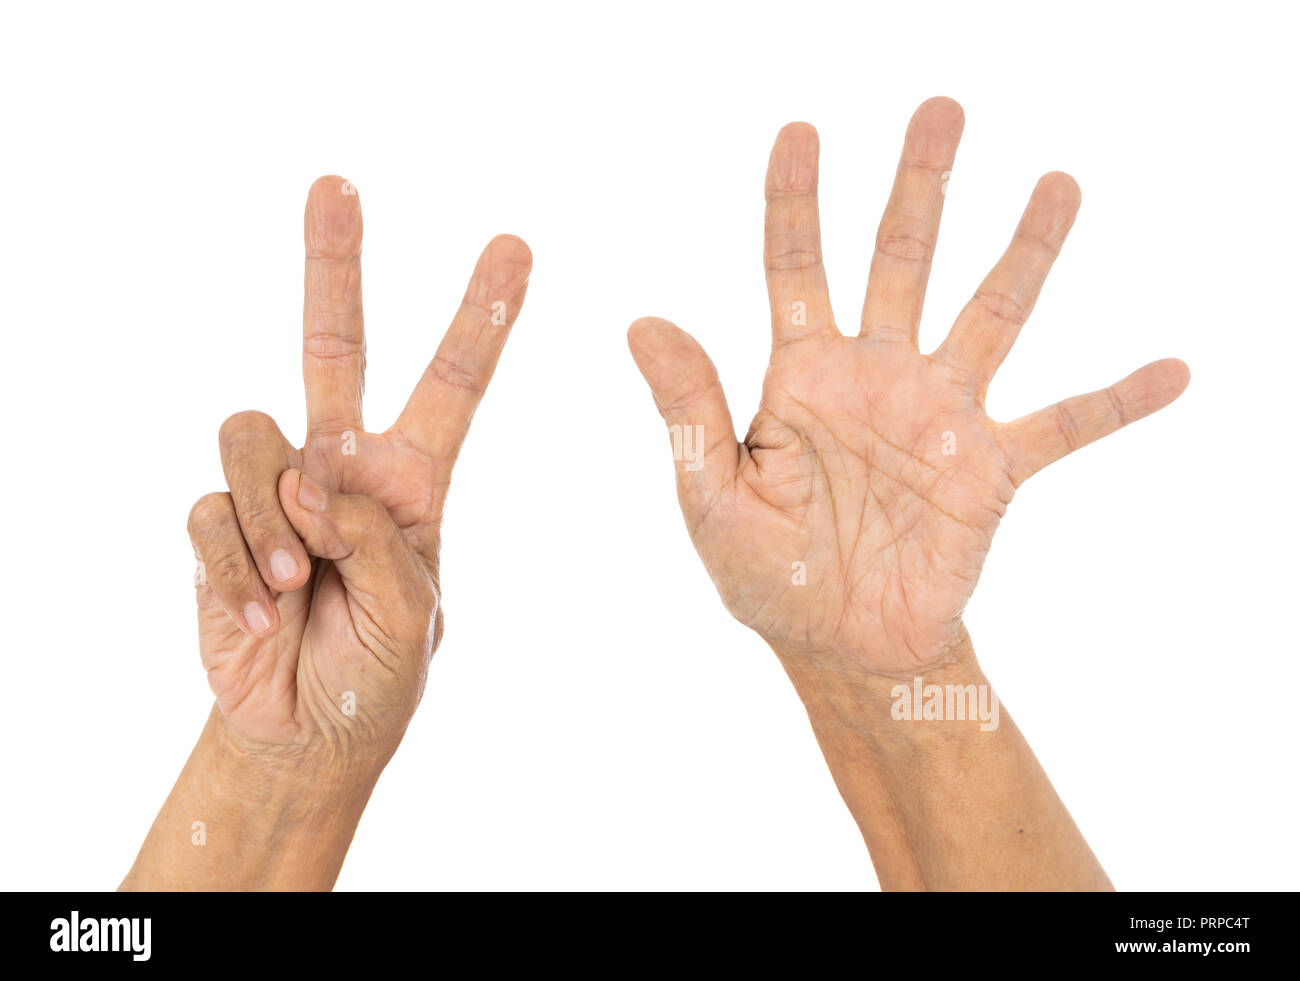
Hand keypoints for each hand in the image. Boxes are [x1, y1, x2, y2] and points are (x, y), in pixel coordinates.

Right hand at [187, 176, 530, 773]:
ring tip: (302, 583)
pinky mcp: (218, 523)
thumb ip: (379, 537)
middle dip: (335, 264)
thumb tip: (313, 473)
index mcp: (411, 481)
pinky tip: (261, 610)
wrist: (305, 734)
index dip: (482, 318)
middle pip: (334, 345)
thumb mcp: (414, 611)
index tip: (516, 248)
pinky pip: (211, 510)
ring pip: (256, 433)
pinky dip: (236, 567)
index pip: (452, 384)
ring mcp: (276, 489)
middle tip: (336, 184)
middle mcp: (342, 466)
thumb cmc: (378, 674)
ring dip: (276, 516)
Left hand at [628, 98, 1186, 673]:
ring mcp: (940, 416)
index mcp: (802, 376)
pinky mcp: (992, 471)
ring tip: (1059, 183)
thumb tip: (641, 320)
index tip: (799, 130)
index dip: (794, 200)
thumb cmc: (765, 572)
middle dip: (919, 187)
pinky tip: (1172, 369)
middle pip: (900, 260)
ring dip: (1024, 252)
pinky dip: (1117, 401)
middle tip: (941, 110)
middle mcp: (877, 375)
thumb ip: (689, 410)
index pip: (794, 267)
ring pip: (990, 315)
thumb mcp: (710, 495)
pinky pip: (1066, 426)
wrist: (839, 645)